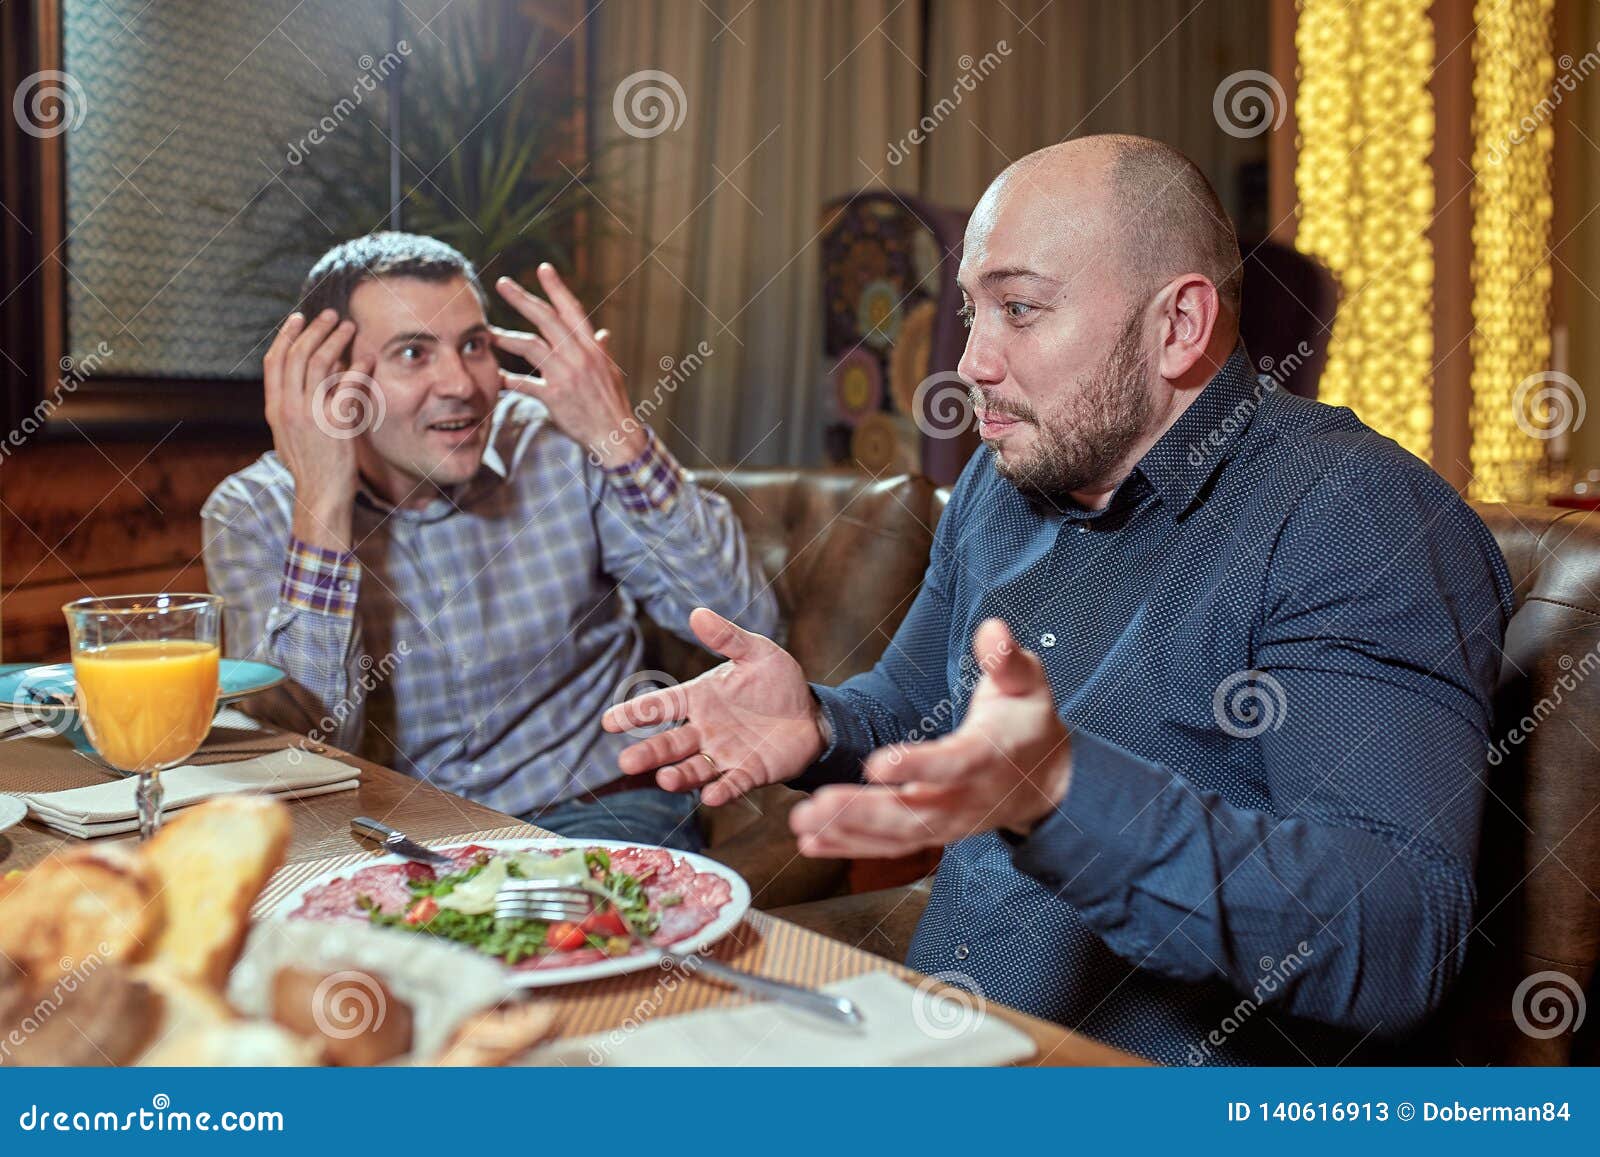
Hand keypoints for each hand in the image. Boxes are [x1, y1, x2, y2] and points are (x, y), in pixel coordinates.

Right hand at [262, 310, 375, 552]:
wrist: (320, 496)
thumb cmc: (311, 466)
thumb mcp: (291, 434)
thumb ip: (295, 405)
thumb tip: (312, 373)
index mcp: (275, 409)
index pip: (274, 362)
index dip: (286, 336)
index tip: (298, 318)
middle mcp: (288, 408)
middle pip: (297, 355)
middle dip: (314, 330)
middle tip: (331, 315)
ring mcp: (310, 416)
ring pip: (319, 364)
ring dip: (335, 340)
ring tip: (349, 327)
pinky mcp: (334, 425)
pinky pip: (347, 386)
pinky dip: (357, 368)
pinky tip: (367, 358)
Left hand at [492, 264, 646, 467]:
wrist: (616, 435)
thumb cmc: (613, 403)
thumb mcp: (611, 372)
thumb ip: (602, 350)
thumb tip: (603, 333)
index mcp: (592, 346)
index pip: (572, 309)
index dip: (557, 287)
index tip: (543, 268)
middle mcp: (579, 356)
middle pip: (546, 319)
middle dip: (522, 299)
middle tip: (502, 283)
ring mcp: (567, 375)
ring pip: (531, 346)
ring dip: (508, 337)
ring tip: (490, 333)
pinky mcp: (556, 397)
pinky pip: (526, 384)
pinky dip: (509, 380)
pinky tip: (496, 376)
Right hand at [601, 608, 826, 805]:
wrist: (812, 714)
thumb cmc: (778, 682)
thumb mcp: (756, 653)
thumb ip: (727, 638)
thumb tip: (697, 613)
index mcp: (700, 699)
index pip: (661, 706)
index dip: (635, 713)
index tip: (608, 722)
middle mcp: (706, 730)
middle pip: (670, 744)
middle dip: (649, 754)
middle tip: (626, 763)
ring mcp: (726, 754)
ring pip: (695, 769)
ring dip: (680, 775)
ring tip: (666, 780)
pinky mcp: (751, 772)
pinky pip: (733, 784)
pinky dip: (721, 791)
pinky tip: (710, 797)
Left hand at [788, 619, 1072, 858]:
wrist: (1049, 780)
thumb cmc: (1028, 723)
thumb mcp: (1028, 683)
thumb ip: (1006, 659)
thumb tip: (991, 630)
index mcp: (987, 756)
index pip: (950, 764)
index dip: (916, 765)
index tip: (877, 764)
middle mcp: (965, 797)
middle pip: (913, 811)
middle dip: (863, 810)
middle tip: (817, 805)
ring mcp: (948, 821)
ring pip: (896, 835)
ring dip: (847, 832)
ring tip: (802, 825)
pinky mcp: (933, 832)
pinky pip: (890, 846)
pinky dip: (851, 846)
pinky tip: (812, 843)